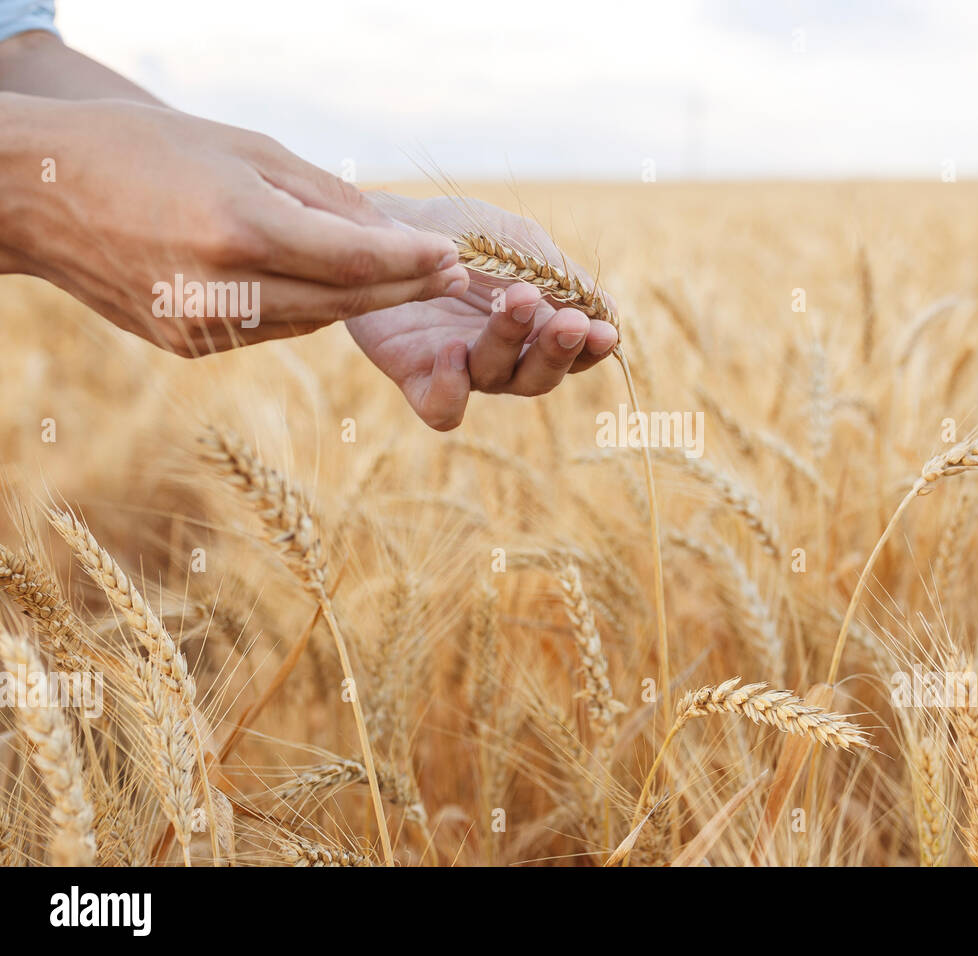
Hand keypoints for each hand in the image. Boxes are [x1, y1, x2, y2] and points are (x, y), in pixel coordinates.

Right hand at [0, 95, 466, 353]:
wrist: (35, 194)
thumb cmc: (141, 149)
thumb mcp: (242, 147)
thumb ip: (323, 195)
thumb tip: (390, 231)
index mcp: (238, 228)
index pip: (355, 262)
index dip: (412, 263)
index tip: (454, 257)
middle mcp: (222, 289)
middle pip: (343, 302)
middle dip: (405, 288)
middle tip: (451, 276)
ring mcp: (202, 326)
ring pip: (311, 321)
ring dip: (362, 303)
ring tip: (408, 281)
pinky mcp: (188, 345)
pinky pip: (272, 328)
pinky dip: (308, 309)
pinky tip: (332, 290)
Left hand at [346, 195, 619, 430]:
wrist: (386, 217)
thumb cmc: (459, 230)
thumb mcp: (516, 242)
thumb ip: (557, 275)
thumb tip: (606, 309)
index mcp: (533, 327)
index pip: (574, 353)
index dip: (591, 349)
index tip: (602, 328)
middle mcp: (502, 355)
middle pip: (539, 378)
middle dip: (558, 351)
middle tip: (570, 322)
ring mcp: (460, 366)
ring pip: (498, 381)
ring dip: (511, 343)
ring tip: (516, 299)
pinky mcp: (415, 373)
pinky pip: (442, 409)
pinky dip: (452, 390)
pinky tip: (450, 349)